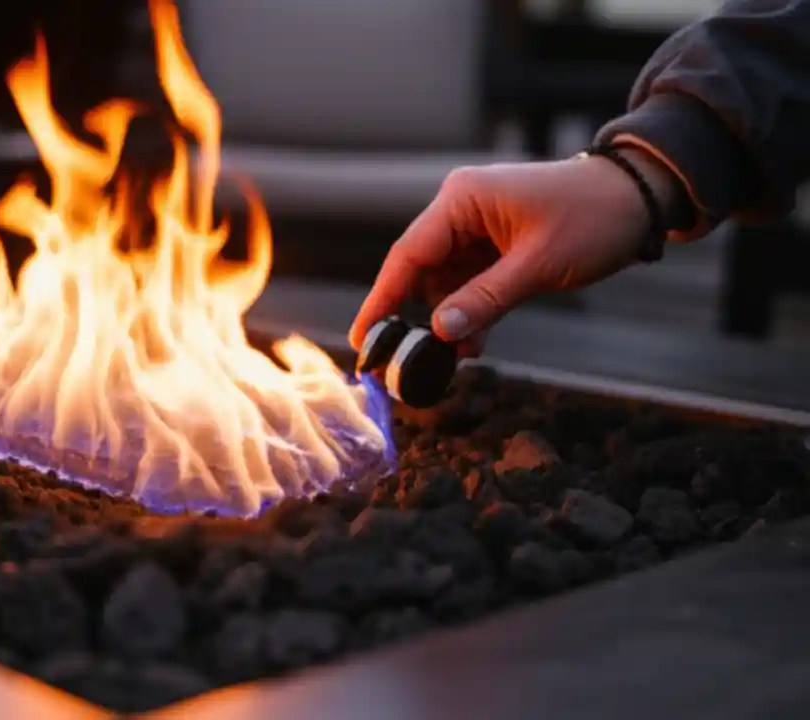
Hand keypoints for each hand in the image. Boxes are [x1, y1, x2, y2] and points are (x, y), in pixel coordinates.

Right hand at [349, 148, 685, 355]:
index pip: (408, 255)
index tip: (361, 339)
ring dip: (447, 321)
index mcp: (462, 200)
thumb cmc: (594, 217)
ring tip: (451, 359)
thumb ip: (485, 300)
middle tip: (399, 363)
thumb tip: (438, 333)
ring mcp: (477, 228)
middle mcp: (461, 209)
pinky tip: (471, 344)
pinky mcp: (493, 245)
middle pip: (420, 271)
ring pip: (443, 283)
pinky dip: (468, 313)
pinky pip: (467, 284)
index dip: (381, 299)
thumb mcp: (538, 265)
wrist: (641, 198)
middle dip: (414, 317)